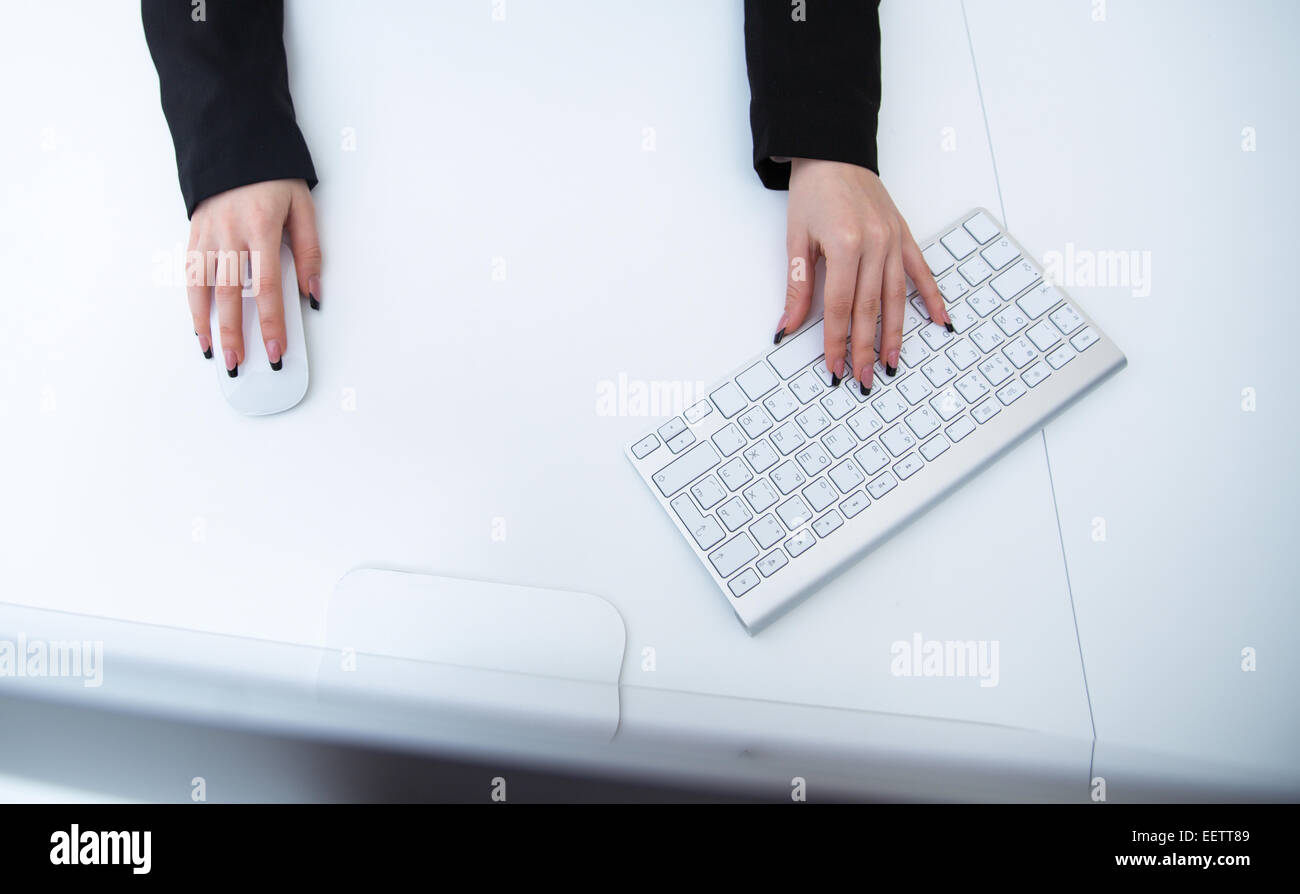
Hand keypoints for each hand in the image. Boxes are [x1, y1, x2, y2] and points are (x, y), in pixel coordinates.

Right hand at [185, 179, 320, 375]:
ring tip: (212, 353)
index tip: (275, 350)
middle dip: (234, 333)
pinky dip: (192, 302)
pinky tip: (198, 325)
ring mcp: (207, 234)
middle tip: (239, 364)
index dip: (270, 322)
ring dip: (206, 324)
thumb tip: (313, 294)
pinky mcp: (193, 233)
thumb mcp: (302, 208)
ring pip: (202, 288)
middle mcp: (230, 233)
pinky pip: (190, 273)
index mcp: (261, 228)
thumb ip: (309, 252)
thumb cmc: (273, 178)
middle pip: (229, 294)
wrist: (235, 143)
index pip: (266, 287)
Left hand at [777, 158, 949, 393]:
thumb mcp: (796, 238)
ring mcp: (894, 240)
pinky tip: (939, 321)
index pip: (839, 307)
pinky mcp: (904, 235)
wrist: (833, 150)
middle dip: (866, 348)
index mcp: (846, 245)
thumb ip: (797, 286)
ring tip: (893, 363)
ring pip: (896, 298)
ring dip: (896, 334)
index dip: (836, 341)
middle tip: (865, 378)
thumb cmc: (813, 191)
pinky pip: (921, 272)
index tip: (835, 367)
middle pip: (869, 309)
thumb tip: (787, 326)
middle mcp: (875, 244)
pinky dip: (931, 298)